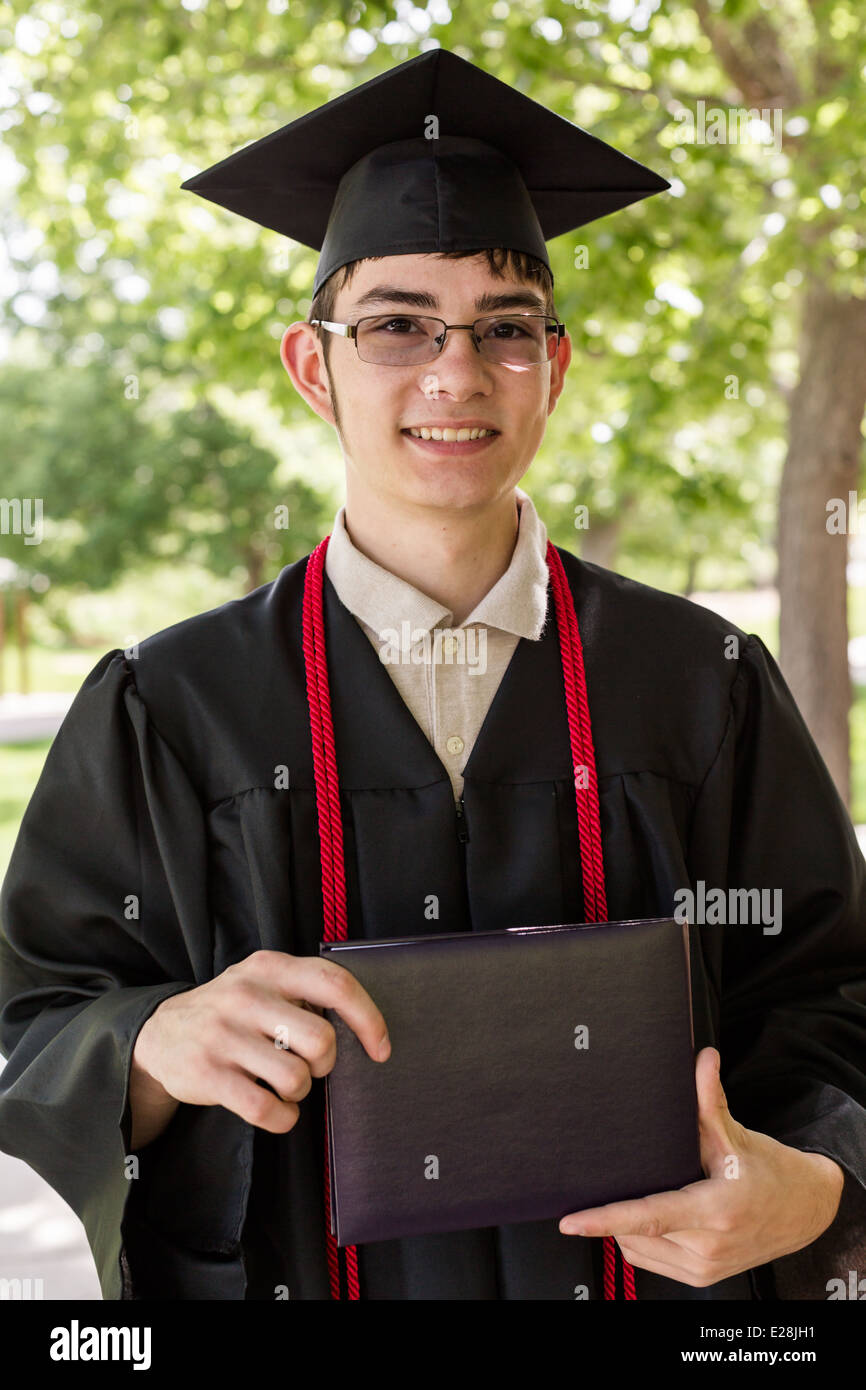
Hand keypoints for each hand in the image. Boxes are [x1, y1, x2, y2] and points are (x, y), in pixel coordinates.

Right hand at [130, 950, 389, 1143]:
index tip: (380, 1049)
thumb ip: (305, 990)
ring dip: (299, 1092)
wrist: (158, 1034)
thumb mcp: (262, 981)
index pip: (336, 984)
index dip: (368, 1019)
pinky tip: (276, 1111)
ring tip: (283, 1084)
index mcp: (270, 967)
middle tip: (310, 1065)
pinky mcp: (208, 1074)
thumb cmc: (231, 1012)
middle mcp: (246, 995)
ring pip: (296, 1078)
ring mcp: (224, 1035)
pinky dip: (282, 1119)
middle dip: (325, 1063)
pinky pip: (267, 1110)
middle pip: (321, 1039)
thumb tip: (363, 1024)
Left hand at [558, 1046, 845, 1286]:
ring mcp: (705, 1268)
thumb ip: (710, 1099)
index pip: (649, 1218)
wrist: (806, 1210)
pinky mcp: (702, 1277)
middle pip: (636, 1231)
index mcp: (716, 1210)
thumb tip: (702, 1057)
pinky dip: (639, 1240)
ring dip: (624, 1226)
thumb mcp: (738, 1136)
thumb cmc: (772, 1173)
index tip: (571, 1221)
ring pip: (638, 1249)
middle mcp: (708, 1246)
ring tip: (640, 1193)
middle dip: (613, 1208)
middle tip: (610, 1177)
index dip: (605, 1220)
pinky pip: (651, 1260)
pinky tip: (647, 1216)